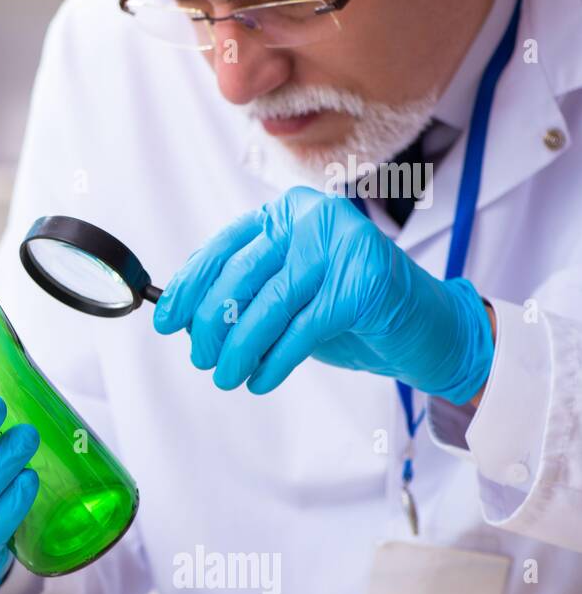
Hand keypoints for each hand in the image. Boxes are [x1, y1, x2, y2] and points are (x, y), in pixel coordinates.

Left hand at [152, 187, 494, 403]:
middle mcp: (313, 219)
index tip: (166, 320)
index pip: (225, 248)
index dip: (191, 287)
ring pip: (269, 305)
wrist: (425, 326)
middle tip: (202, 357)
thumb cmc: (347, 308)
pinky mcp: (362, 283)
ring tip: (226, 376)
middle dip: (212, 323)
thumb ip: (246, 294)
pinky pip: (302, 329)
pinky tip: (260, 379)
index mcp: (288, 214)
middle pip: (241, 275)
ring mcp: (341, 247)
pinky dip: (275, 360)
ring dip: (239, 349)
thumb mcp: (288, 292)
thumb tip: (186, 319)